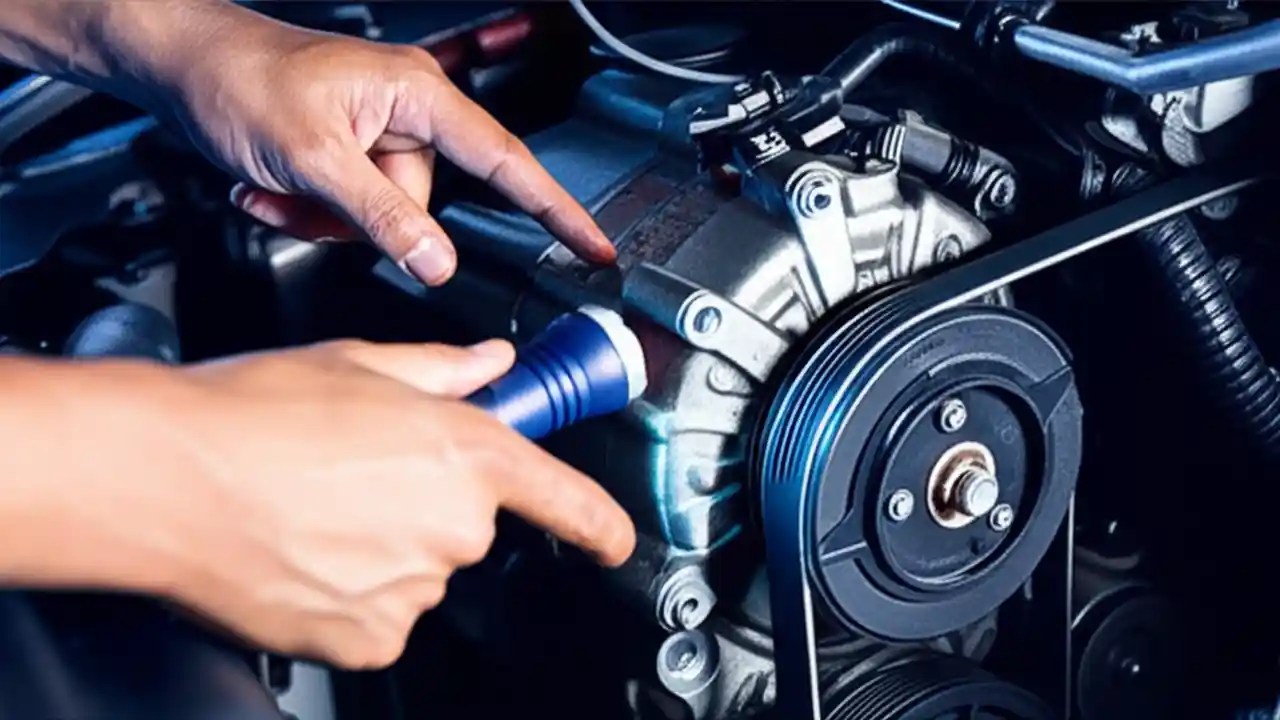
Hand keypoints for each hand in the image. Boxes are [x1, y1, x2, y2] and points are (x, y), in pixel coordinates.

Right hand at [141, 340, 633, 668]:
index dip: (600, 524)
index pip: (565, 499)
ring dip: (380, 549)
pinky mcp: (369, 639)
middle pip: (466, 527)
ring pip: (417, 572)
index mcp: (466, 452)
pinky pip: (378, 619)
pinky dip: (348, 595)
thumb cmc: (250, 413)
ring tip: (312, 509)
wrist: (164, 478)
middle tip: (352, 476)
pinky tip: (301, 555)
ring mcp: (413, 590)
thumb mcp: (359, 365)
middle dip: (422, 505)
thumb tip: (488, 364)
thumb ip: (442, 372)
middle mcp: (454, 526)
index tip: (613, 540)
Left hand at [153, 4, 615, 284]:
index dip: (556, 209)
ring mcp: (375, 131)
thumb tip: (439, 264)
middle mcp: (406, 111)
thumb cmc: (239, 77)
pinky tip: (269, 189)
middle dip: (360, 221)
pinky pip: (351, 208)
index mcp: (417, 96)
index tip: (593, 247)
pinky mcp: (347, 150)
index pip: (506, 162)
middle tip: (304, 202)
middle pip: (421, 203)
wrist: (179, 62)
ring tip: (276, 190)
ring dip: (324, 220)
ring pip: (381, 214)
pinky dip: (309, 212)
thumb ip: (382, 217)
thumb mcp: (313, 158)